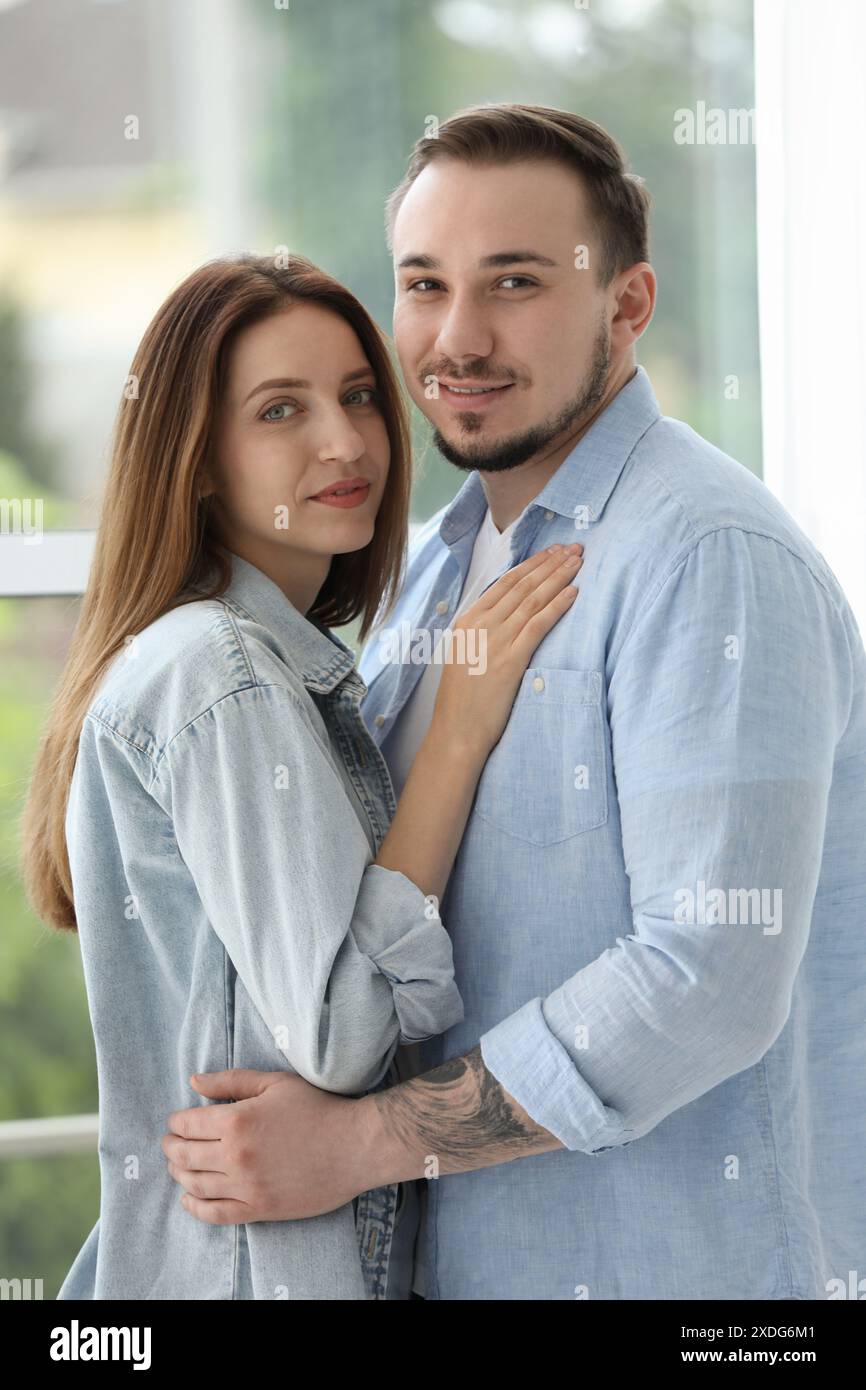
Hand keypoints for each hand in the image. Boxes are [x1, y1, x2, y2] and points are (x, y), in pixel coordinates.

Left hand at [161, 1068, 373, 1223]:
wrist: (355, 1146)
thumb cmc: (318, 1108)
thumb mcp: (275, 1083)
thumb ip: (230, 1081)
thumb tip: (194, 1082)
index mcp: (238, 1120)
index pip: (188, 1124)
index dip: (176, 1122)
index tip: (175, 1122)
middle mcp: (235, 1156)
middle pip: (184, 1155)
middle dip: (171, 1147)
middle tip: (170, 1143)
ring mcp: (246, 1187)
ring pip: (195, 1184)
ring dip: (179, 1174)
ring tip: (178, 1166)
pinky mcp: (259, 1209)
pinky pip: (215, 1214)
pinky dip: (195, 1207)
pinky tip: (189, 1198)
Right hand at [430, 543, 582, 754]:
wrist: (456, 730)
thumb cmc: (462, 701)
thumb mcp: (463, 656)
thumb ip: (481, 634)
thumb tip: (503, 618)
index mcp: (467, 621)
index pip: (505, 583)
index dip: (531, 565)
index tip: (551, 552)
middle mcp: (481, 624)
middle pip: (522, 585)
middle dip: (550, 563)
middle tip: (573, 547)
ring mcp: (496, 640)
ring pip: (533, 599)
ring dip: (558, 577)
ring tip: (578, 561)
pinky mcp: (512, 659)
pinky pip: (539, 624)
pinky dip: (557, 605)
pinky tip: (573, 592)